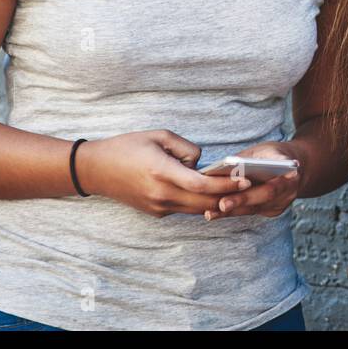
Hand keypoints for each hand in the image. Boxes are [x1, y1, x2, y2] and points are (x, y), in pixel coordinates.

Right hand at [75, 130, 249, 217]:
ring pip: (197, 209)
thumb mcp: (159, 136)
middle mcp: (161, 195)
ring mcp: (158, 207)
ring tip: (238, 190)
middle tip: (252, 186)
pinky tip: (213, 192)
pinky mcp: (156, 212)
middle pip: (205, 201)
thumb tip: (203, 164)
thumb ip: (187, 149)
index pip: (202, 184)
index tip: (245, 179)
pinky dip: (200, 201)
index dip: (226, 184)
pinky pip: (185, 208)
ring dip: (217, 200)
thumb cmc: (127, 147)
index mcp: (162, 173)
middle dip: (230, 195)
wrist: (95, 170)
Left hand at [204, 142, 301, 220]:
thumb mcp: (264, 151)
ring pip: (254, 209)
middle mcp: (289, 192)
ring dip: (231, 211)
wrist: (295, 166)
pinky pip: (251, 212)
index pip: (272, 186)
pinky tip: (215, 213)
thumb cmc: (274, 154)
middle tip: (221, 204)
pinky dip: (233, 211)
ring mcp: (281, 204)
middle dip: (241, 202)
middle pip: (263, 199)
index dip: (254, 191)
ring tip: (210, 213)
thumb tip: (223, 168)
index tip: (239, 189)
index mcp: (291, 174)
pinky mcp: (271, 211)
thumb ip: (249, 160)